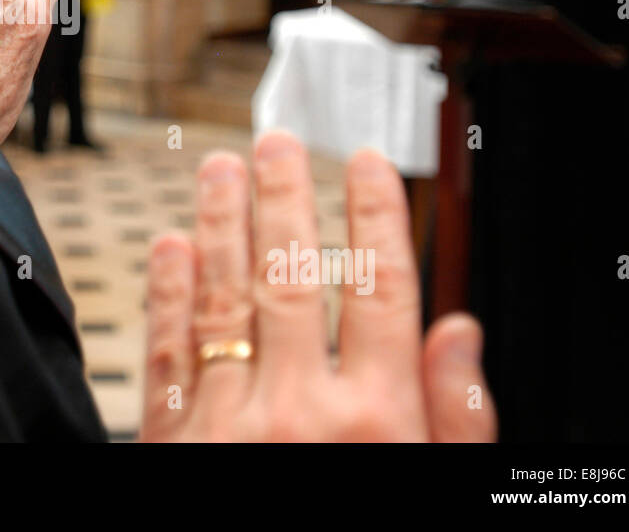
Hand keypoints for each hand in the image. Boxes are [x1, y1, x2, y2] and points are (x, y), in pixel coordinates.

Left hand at [140, 132, 495, 441]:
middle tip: (276, 144)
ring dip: (222, 228)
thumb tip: (460, 334)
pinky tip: (169, 248)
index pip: (381, 291)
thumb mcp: (441, 484)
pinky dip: (167, 297)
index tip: (367, 165)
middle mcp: (301, 411)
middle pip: (292, 279)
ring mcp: (231, 424)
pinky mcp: (176, 443)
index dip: (376, 217)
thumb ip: (457, 417)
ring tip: (220, 172)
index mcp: (377, 419)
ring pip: (225, 303)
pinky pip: (169, 356)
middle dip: (283, 200)